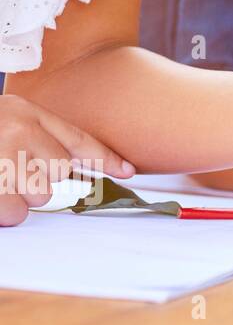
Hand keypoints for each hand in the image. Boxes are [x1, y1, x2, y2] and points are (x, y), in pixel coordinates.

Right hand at [0, 94, 134, 226]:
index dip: (105, 157)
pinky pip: (17, 212)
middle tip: (8, 169)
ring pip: (41, 194)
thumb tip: (66, 166)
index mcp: (26, 112)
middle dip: (37, 179)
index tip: (128, 170)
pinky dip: (6, 211)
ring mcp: (6, 154)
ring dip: (19, 195)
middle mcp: (21, 129)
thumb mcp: (6, 121)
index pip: (76, 138)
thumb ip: (36, 137)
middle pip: (60, 172)